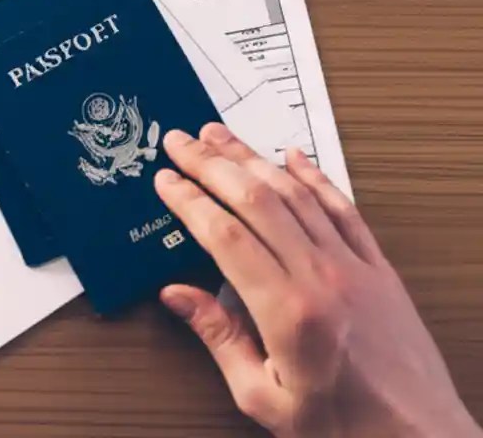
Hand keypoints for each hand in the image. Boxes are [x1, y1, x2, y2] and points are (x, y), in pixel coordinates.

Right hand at [155, 124, 480, 437]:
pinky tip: (294, 157)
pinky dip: (316, 177)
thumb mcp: (262, 396)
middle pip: (257, 200)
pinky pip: (344, 209)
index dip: (189, 201)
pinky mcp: (379, 270)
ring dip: (254, 159)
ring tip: (221, 137)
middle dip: (211, 164)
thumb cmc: (345, 427)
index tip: (165, 181)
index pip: (225, 236)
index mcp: (288, 311)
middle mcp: (323, 278)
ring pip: (297, 195)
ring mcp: (355, 268)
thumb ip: (219, 338)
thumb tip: (178, 297)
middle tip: (180, 141)